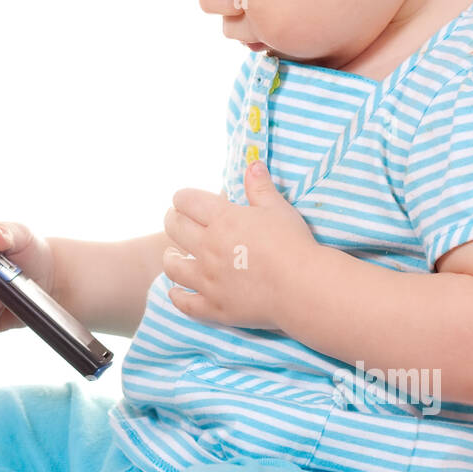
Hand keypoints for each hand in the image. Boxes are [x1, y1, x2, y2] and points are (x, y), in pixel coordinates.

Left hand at [162, 160, 318, 329]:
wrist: (302, 286)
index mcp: (222, 219)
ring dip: (170, 258)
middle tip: (175, 220)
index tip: (184, 200)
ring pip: (173, 266)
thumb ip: (260, 187)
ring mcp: (208, 279)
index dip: (182, 198)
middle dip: (172, 220)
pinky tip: (176, 291)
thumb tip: (252, 164)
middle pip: (174, 228)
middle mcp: (208, 247)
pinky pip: (185, 302)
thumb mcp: (277, 208)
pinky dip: (177, 296)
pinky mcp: (214, 306)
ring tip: (173, 255)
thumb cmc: (293, 243)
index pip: (187, 200)